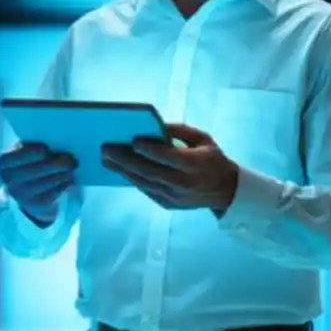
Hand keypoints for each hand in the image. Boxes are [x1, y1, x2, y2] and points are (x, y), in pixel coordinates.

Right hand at [0, 142, 77, 225]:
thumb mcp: (28, 150)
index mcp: (4, 162)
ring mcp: (21, 194)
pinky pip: (53, 192)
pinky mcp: (37, 204)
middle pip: (34, 170)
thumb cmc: (33, 160)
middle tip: (70, 159)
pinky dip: (64, 184)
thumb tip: (60, 148)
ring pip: (46, 182)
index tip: (46, 148)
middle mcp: (9, 179)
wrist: (31, 189)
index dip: (32, 152)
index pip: (13, 157)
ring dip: (63, 173)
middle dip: (55, 164)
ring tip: (71, 167)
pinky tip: (68, 178)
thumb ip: (37, 146)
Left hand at [102, 124, 239, 215]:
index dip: (151, 149)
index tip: (133, 140)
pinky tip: (119, 170)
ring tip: (105, 160)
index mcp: (195, 164)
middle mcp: (183, 183)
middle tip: (106, 149)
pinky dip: (132, 179)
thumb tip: (155, 125)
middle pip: (150, 171)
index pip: (169, 157)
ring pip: (144, 183)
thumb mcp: (203, 139)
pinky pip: (146, 190)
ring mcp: (174, 197)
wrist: (225, 191)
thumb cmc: (211, 159)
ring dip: (123, 171)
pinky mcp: (167, 204)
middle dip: (126, 159)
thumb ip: (180, 131)